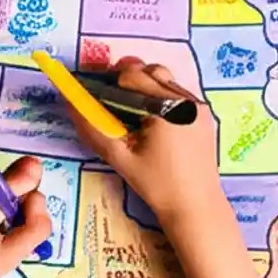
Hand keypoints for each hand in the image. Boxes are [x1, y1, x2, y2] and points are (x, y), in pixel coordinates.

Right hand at [70, 59, 227, 232]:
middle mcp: (187, 100)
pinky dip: (164, 98)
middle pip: (152, 71)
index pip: (133, 76)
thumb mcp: (120, 158)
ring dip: (148, 86)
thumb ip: (94, 129)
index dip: (111, 80)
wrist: (196, 206)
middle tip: (113, 98)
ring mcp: (200, 106)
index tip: (99, 92)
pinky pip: (181, 94)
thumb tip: (71, 104)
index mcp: (166, 108)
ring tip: (134, 112)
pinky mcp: (206, 115)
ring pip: (167, 80)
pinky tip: (154, 122)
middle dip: (130, 78)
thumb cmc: (157, 185)